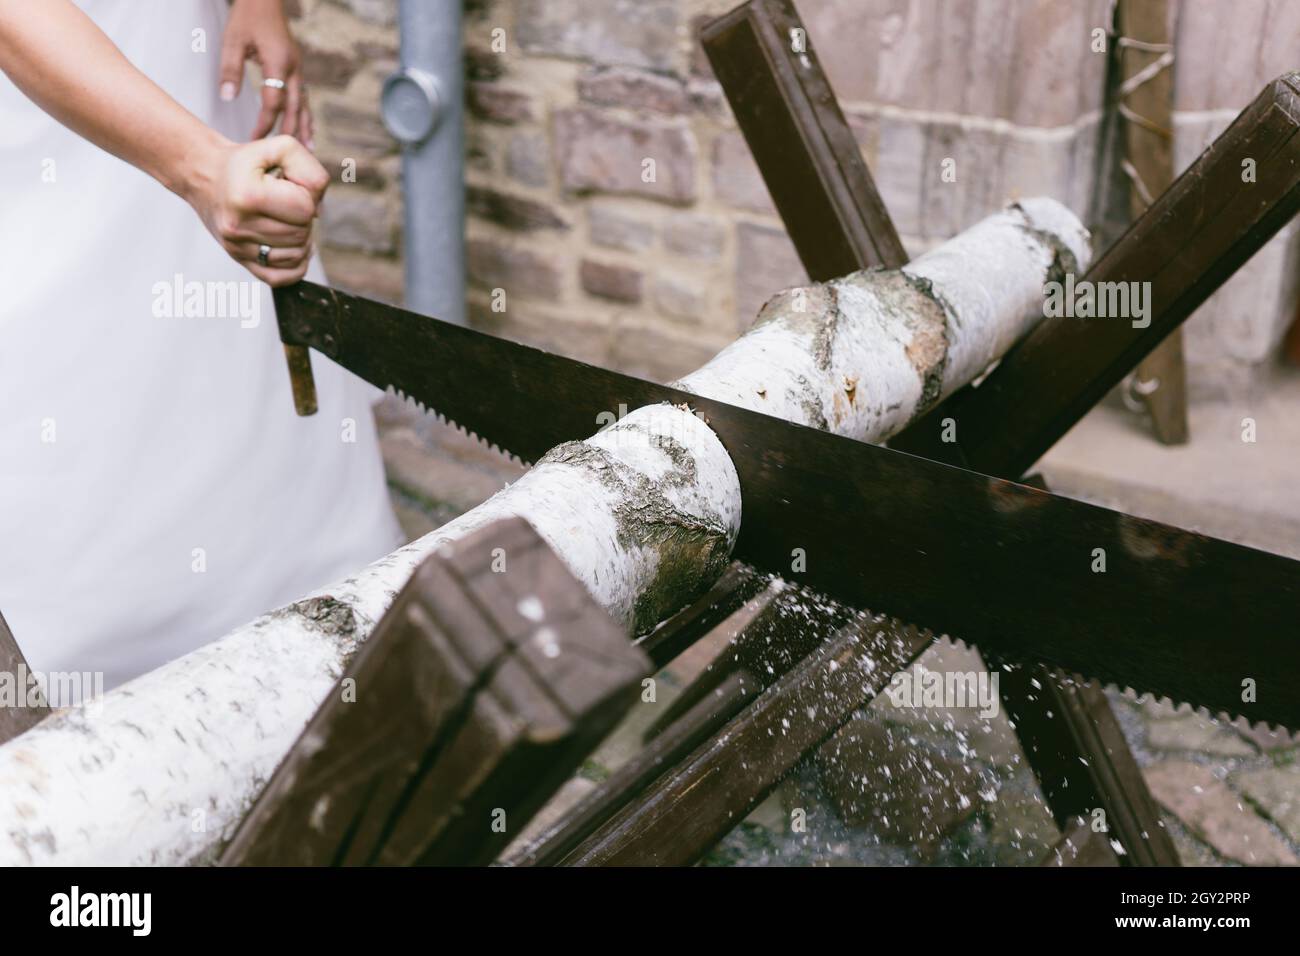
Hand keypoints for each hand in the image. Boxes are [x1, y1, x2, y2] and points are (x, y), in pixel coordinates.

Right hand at [186, 134, 328, 285]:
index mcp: (248, 195)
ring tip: (283, 219)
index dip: (308, 196)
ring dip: (300, 238)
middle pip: (302, 234)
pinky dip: (295, 265)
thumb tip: (317, 212)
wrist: (204, 174)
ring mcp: (237, 247)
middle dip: (302, 217)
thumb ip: (310, 170)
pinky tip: (290, 245)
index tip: (290, 186)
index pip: (305, 209)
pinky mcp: (239, 260)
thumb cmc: (246, 162)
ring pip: (297, 256)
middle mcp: (239, 225)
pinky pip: (282, 278)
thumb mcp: (280, 148)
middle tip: (285, 202)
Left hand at [219, 0, 311, 143]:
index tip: (255, 139)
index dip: (265, 123)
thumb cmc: (247, 17)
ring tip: (309, 151)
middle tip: (286, 158)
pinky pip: (304, 97)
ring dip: (305, 128)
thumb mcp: (232, 40)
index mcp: (278, 63)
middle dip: (290, 133)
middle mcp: (293, 69)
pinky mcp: (297, 69)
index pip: (274, 101)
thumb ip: (230, 70)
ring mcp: (298, 69)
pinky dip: (306, 115)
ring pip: (305, 104)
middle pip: (295, 108)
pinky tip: (308, 129)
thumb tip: (229, 97)